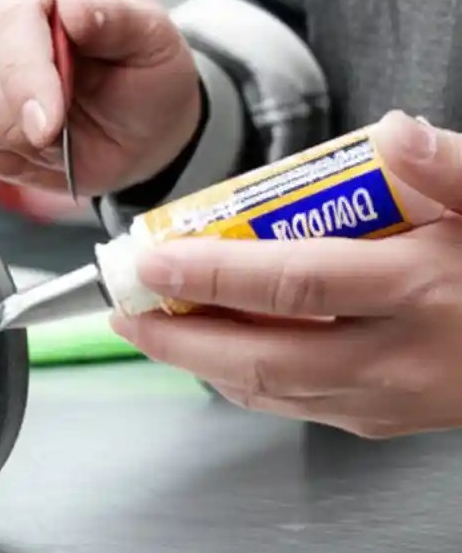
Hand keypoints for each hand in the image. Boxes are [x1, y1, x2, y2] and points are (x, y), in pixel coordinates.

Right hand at [0, 0, 201, 196]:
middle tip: (56, 141)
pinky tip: (29, 146)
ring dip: (5, 136)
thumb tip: (72, 3)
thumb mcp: (156, 49)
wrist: (136, 135)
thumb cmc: (146, 84)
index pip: (14, 15)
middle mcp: (4, 10)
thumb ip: (121, 21)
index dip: (25, 74)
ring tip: (53, 140)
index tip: (48, 125)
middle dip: (13, 117)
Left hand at [110, 111, 461, 438]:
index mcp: (421, 288)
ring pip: (272, 390)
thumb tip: (392, 132)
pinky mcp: (388, 420)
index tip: (151, 260)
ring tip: (149, 329)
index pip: (290, 284)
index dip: (210, 275)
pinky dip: (243, 380)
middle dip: (179, 339)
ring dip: (199, 364)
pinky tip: (214, 355)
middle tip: (123, 310)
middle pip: (263, 356)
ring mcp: (392, 399)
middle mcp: (399, 356)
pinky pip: (297, 405)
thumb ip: (447, 166)